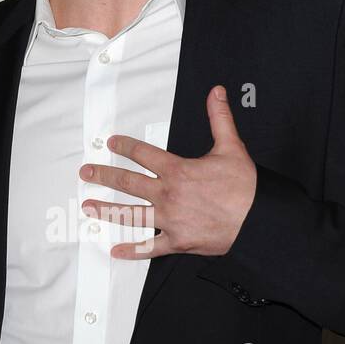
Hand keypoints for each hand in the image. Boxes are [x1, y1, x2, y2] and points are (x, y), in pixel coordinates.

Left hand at [79, 85, 256, 258]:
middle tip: (86, 173)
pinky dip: (132, 250)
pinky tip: (116, 250)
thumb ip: (219, 118)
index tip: (112, 144)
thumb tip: (216, 92)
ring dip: (107, 210)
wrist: (258, 220)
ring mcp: (170, 219)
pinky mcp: (177, 241)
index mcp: (178, 171)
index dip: (125, 147)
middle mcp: (168, 195)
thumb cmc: (245, 187)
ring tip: (88, 206)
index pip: (144, 154)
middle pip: (129, 183)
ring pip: (131, 214)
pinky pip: (150, 248)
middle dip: (104, 176)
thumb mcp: (231, 147)